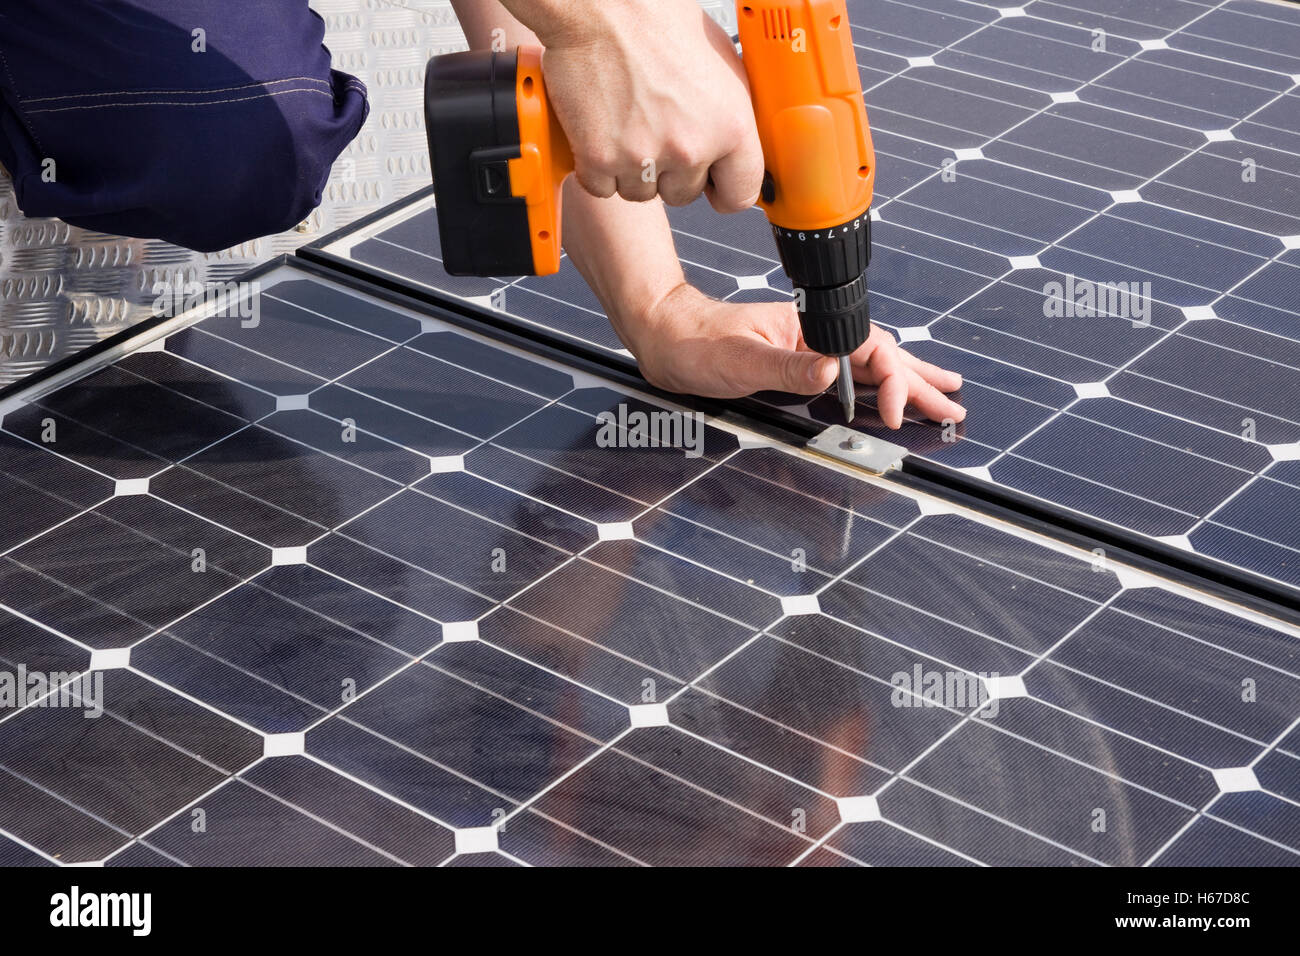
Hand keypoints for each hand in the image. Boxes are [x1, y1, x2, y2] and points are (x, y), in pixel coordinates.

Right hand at [510, 0, 764, 209]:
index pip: (740, 195)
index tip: (713, 186)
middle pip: (684, 194)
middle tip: (656, 129)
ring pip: (641, 193)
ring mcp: (644, 157)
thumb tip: (735, 145)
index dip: (724, 190)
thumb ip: (731, 114)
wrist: (601, 7)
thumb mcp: (722, 62)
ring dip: (633, 169)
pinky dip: (597, 166)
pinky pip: (602, 187)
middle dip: (671, 170)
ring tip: (627, 123)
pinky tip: (602, 131)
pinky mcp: (600, 159)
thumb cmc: (657, 21)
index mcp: (730, 126)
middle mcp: (690, 147)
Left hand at [619, 283, 966, 427]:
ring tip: (943, 393)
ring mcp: (808, 349)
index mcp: (809, 327)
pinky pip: (851, 374)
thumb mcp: (739, 359)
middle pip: (883, 357)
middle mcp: (814, 336)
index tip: (900, 415)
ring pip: (872, 364)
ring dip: (909, 381)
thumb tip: (831, 372)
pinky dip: (879, 384)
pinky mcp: (797, 363)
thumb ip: (786, 366)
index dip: (895, 384)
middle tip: (956, 404)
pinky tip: (890, 393)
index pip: (871, 352)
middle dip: (922, 381)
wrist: (665, 337)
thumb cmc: (695, 343)